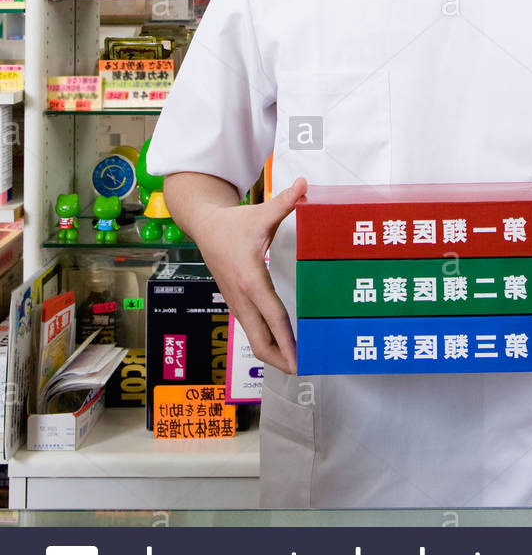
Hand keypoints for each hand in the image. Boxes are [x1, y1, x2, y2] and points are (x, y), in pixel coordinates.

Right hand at [192, 176, 307, 375]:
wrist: (203, 227)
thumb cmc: (233, 222)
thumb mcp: (260, 212)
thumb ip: (285, 202)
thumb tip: (304, 184)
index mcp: (250, 279)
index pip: (272, 316)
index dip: (287, 340)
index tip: (299, 359)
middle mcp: (242, 297)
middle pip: (260, 340)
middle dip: (281, 359)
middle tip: (305, 370)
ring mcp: (237, 303)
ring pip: (254, 339)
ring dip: (273, 354)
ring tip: (298, 364)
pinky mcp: (236, 303)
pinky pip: (251, 330)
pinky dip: (266, 342)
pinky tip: (282, 347)